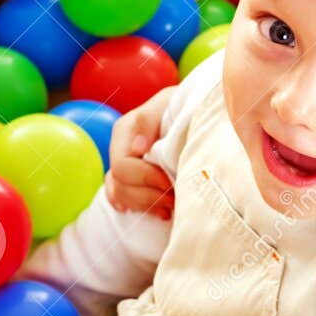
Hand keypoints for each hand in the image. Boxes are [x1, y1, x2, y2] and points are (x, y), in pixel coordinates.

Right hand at [106, 87, 177, 215]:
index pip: (122, 167)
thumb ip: (149, 121)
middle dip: (149, 194)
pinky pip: (120, 198)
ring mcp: (125, 164)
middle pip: (120, 184)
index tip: (171, 183)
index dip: (146, 179)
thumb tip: (139, 147)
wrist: (194, 111)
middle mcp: (121, 148)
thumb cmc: (185, 106)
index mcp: (126, 130)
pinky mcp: (131, 177)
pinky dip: (137, 207)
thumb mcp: (170, 103)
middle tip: (175, 198)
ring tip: (171, 205)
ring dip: (147, 204)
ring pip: (121, 195)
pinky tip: (158, 212)